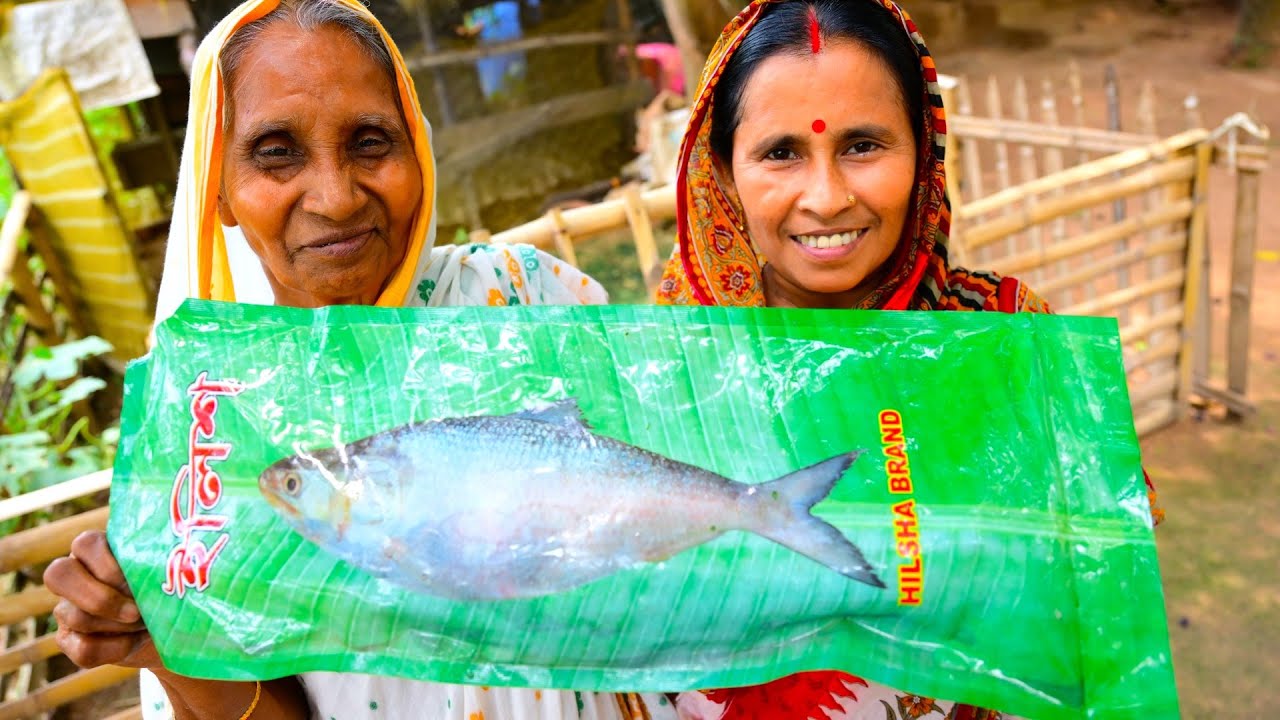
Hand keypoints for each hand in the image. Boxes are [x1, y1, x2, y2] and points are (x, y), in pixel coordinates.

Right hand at [43, 531, 160, 669]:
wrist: (168, 625)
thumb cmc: (168, 586)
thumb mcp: (164, 569)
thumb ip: (161, 563)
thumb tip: (182, 567)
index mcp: (96, 548)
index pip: (84, 544)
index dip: (109, 566)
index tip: (140, 581)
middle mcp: (76, 574)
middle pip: (59, 575)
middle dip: (102, 598)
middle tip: (136, 612)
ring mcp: (67, 607)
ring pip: (76, 617)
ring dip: (118, 626)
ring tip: (147, 624)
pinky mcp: (70, 640)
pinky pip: (83, 649)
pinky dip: (115, 649)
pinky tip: (136, 641)